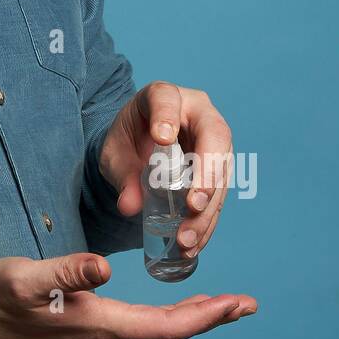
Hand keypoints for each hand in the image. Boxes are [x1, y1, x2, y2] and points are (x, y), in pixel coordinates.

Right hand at [0, 253, 256, 338]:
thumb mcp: (26, 278)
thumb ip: (65, 271)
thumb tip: (102, 268)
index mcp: (97, 326)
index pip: (165, 326)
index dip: (204, 316)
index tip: (237, 304)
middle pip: (169, 333)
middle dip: (210, 317)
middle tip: (247, 304)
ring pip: (156, 333)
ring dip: (192, 319)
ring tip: (221, 304)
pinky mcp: (86, 332)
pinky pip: (140, 330)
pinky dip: (167, 320)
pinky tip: (173, 309)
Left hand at [97, 81, 233, 259]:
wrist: (138, 148)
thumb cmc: (128, 140)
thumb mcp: (116, 154)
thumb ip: (122, 175)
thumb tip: (129, 206)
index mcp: (165, 96)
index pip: (168, 99)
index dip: (168, 115)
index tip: (162, 137)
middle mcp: (198, 114)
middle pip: (214, 138)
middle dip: (206, 175)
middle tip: (193, 207)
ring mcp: (214, 141)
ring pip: (222, 172)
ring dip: (208, 209)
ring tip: (187, 238)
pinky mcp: (218, 169)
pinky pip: (219, 194)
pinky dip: (207, 221)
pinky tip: (195, 242)